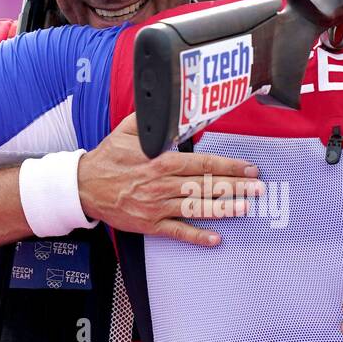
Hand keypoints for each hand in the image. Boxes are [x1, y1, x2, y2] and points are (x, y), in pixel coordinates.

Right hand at [78, 113, 262, 246]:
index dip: (229, 166)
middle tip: (258, 189)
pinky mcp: (150, 224)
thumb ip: (152, 118)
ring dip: (223, 209)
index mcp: (160, 161)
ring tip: (245, 208)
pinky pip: (177, 232)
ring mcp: (156, 206)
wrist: (84, 187)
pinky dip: (197, 237)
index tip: (248, 168)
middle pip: (205, 186)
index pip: (202, 163)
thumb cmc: (108, 157)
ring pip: (196, 208)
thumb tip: (170, 103)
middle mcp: (161, 185)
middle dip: (235, 187)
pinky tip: (216, 239)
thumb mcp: (127, 130)